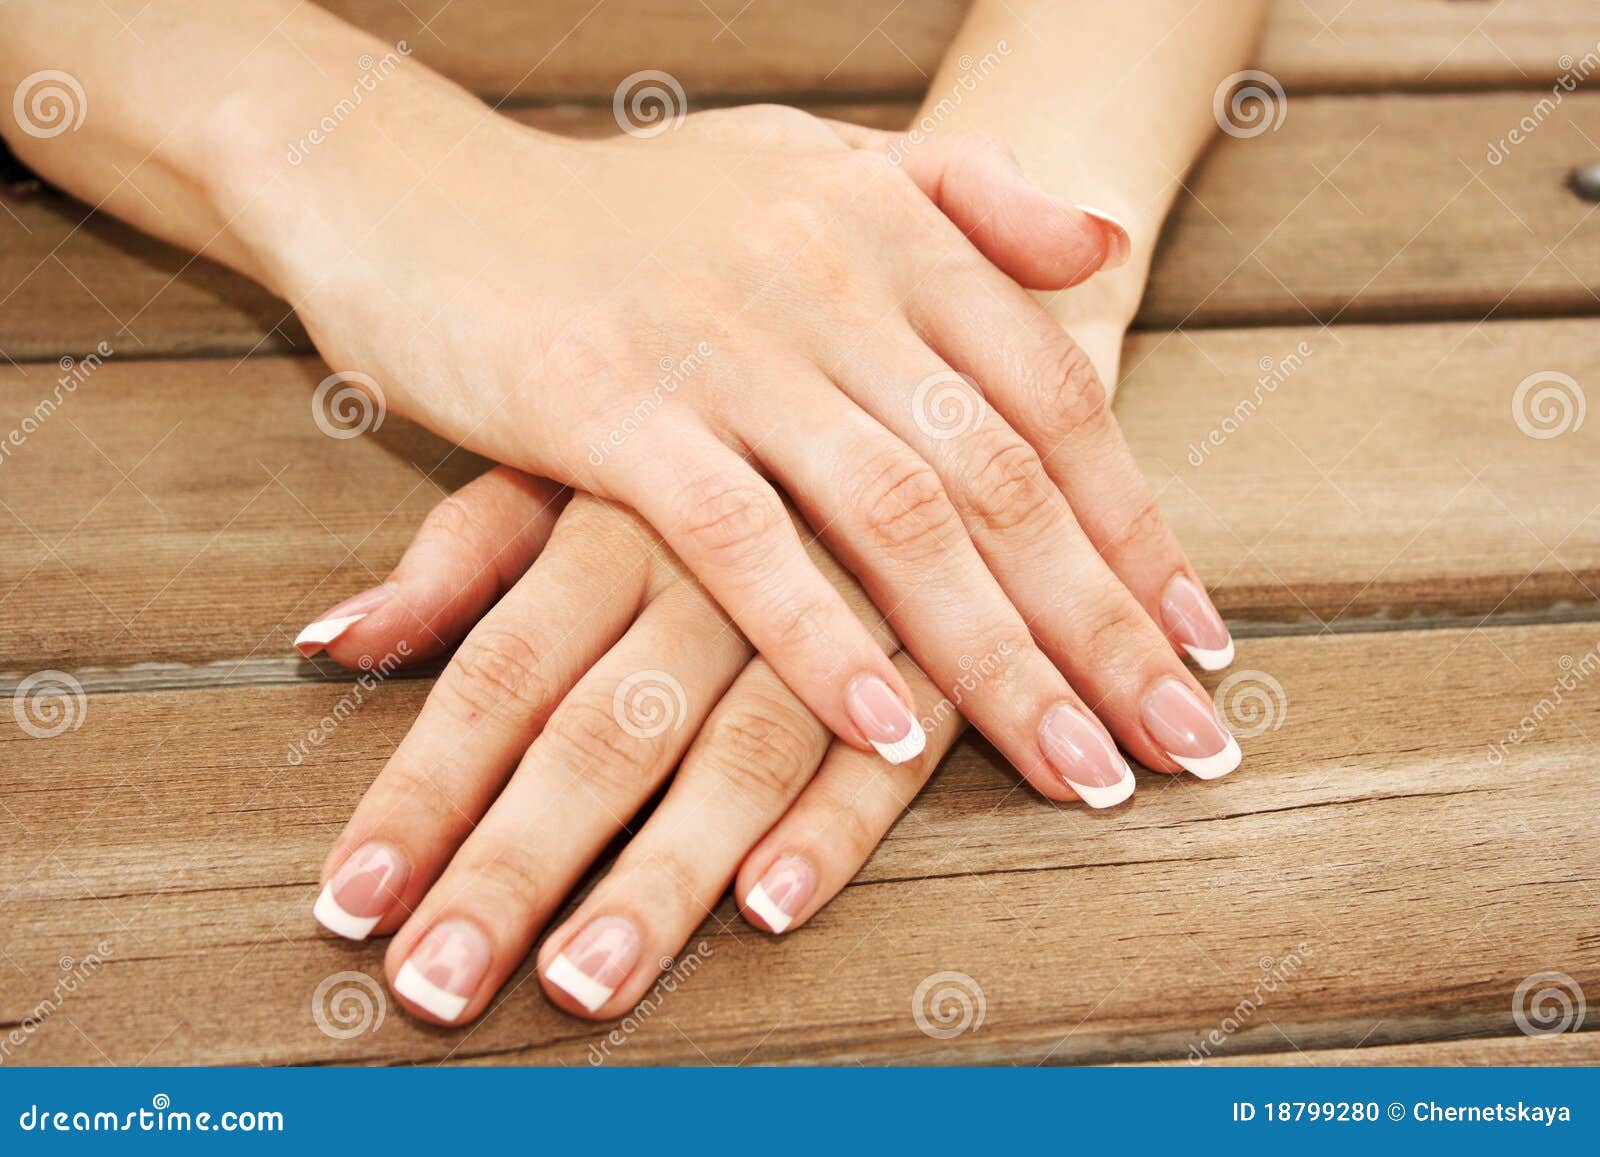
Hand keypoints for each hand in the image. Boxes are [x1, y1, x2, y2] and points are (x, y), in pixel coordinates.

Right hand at [241, 98, 1235, 783]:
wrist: (414, 184)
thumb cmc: (620, 206)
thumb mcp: (804, 164)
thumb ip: (964, 199)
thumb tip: (1107, 240)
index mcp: (890, 228)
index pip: (1056, 395)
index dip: (1137, 527)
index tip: (1200, 643)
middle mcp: (829, 279)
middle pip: (1004, 477)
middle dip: (1104, 624)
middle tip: (1180, 744)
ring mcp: (722, 344)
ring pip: (898, 519)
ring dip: (997, 659)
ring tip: (1076, 768)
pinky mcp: (609, 406)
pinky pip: (742, 542)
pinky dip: (821, 638)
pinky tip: (887, 730)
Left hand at [307, 468, 984, 1022]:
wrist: (895, 337)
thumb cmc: (710, 415)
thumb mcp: (583, 452)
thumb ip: (463, 551)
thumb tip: (330, 640)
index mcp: (616, 515)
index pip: (500, 676)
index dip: (423, 797)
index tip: (353, 908)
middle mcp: (714, 570)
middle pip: (604, 733)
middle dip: (518, 866)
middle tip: (441, 988)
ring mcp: (831, 609)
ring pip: (739, 752)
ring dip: (665, 874)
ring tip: (587, 983)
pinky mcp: (931, 647)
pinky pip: (889, 748)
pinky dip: (832, 824)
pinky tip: (770, 906)